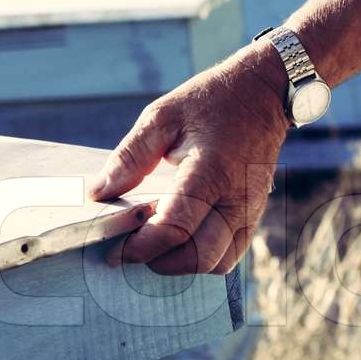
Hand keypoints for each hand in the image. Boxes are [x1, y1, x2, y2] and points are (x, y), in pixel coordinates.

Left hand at [89, 43, 289, 274]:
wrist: (262, 96)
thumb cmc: (210, 102)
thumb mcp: (161, 118)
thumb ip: (129, 158)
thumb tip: (98, 194)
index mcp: (210, 172)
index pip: (174, 229)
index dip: (140, 247)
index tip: (113, 248)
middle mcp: (236, 198)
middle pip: (198, 257)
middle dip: (160, 261)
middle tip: (132, 248)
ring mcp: (250, 210)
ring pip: (217, 263)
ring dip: (182, 262)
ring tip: (157, 242)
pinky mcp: (254, 215)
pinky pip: (230, 254)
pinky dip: (202, 256)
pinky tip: (181, 237)